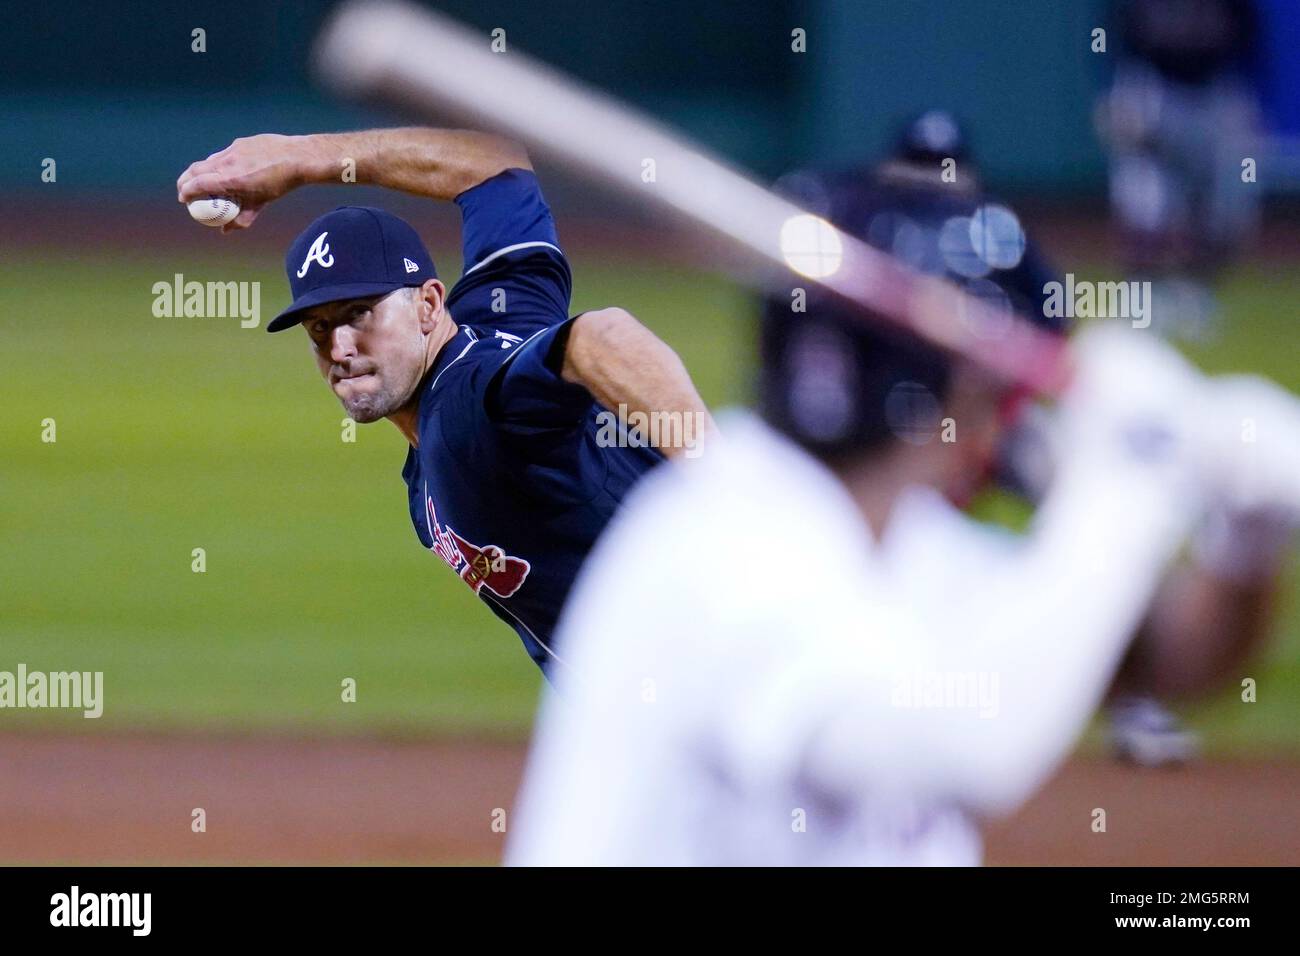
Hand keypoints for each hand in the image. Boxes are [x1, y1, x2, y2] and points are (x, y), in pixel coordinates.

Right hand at [176, 133, 321, 232]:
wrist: (297, 158)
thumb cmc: (280, 183)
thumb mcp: (260, 203)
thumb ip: (241, 218)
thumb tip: (225, 231)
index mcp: (230, 178)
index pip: (198, 184)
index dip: (186, 191)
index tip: (183, 199)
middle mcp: (227, 162)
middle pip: (196, 169)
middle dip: (186, 180)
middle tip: (185, 189)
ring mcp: (233, 150)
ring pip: (209, 160)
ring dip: (201, 171)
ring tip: (203, 180)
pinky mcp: (241, 142)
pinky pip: (224, 154)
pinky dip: (219, 163)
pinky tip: (227, 169)